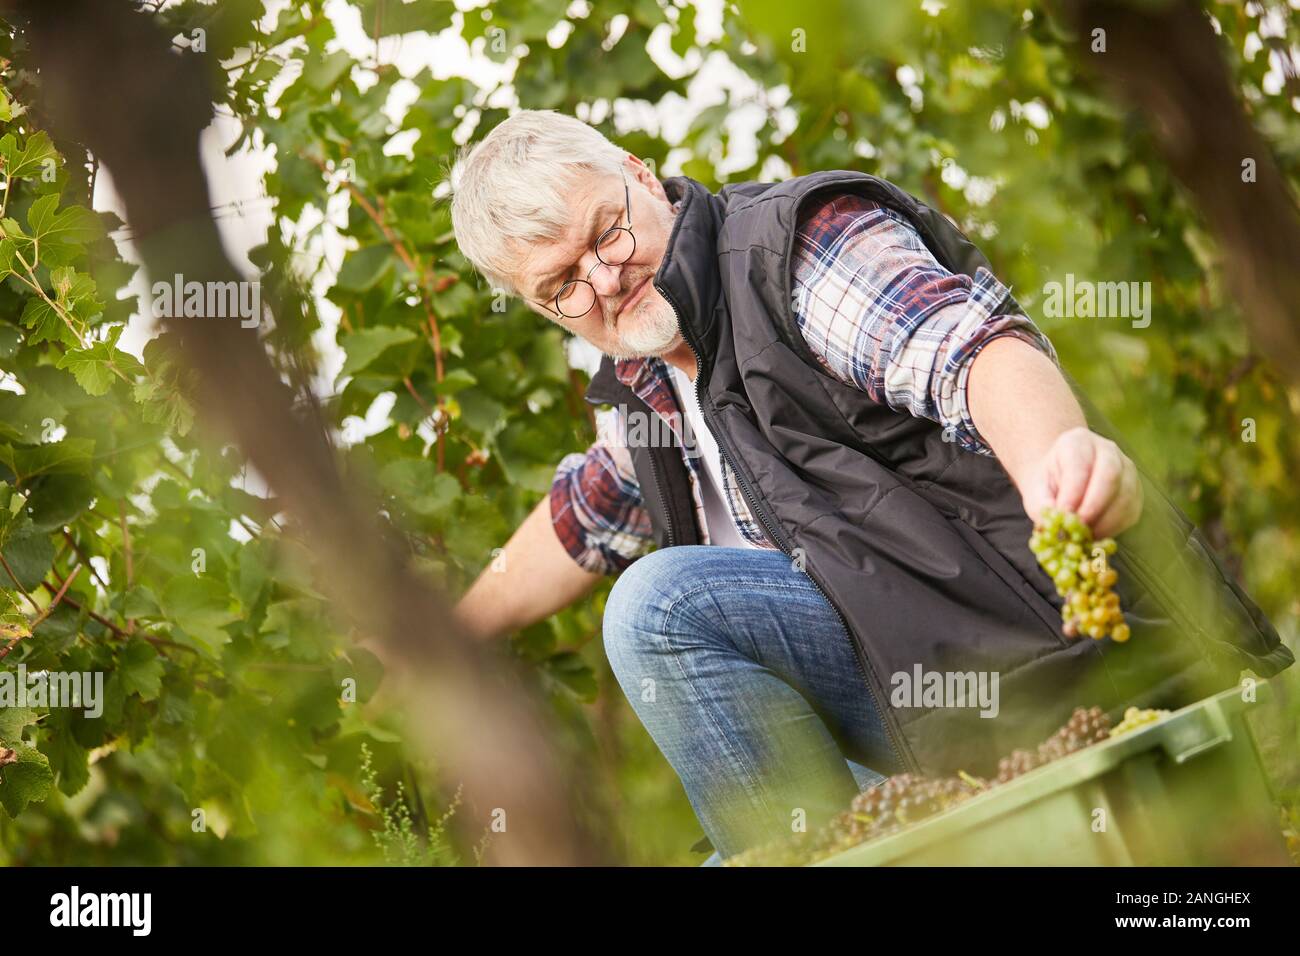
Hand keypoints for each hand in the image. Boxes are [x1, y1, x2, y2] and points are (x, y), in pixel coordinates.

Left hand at [1019, 427, 1142, 538]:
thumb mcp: (1036, 490)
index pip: (1080, 465)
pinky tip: (1096, 536)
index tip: (1064, 514)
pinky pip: (1131, 511)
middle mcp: (1107, 450)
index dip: (1073, 492)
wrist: (1061, 482)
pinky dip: (1115, 528)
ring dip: (1106, 521)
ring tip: (1085, 536)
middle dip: (1094, 506)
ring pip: (1125, 494)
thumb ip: (1043, 505)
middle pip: (1109, 475)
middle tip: (1078, 527)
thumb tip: (1059, 523)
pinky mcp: (1135, 492)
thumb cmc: (1048, 484)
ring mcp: (1126, 469)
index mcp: (1077, 442)